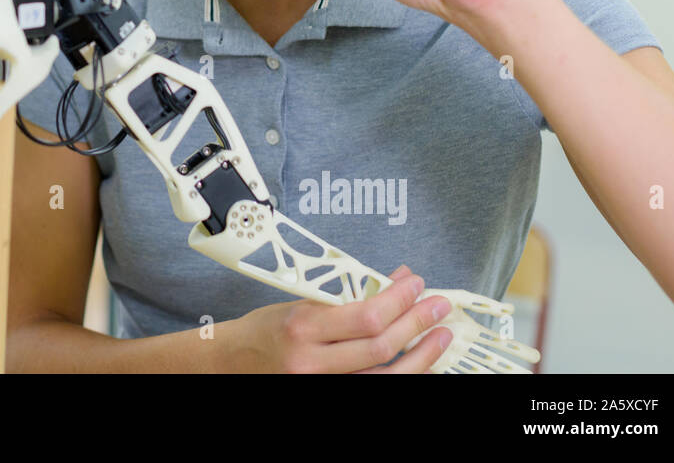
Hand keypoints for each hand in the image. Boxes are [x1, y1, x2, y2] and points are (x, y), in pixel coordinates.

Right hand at [230, 265, 454, 372]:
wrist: (233, 363)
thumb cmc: (266, 330)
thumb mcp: (301, 303)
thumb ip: (347, 295)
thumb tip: (393, 280)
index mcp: (302, 327)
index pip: (365, 315)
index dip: (398, 300)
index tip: (416, 284)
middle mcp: (312, 362)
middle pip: (380, 346)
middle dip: (416, 323)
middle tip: (438, 306)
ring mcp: (321, 385)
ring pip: (386, 377)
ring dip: (421, 356)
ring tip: (439, 336)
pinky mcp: (328, 395)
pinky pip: (375, 387)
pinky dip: (402, 376)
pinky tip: (420, 364)